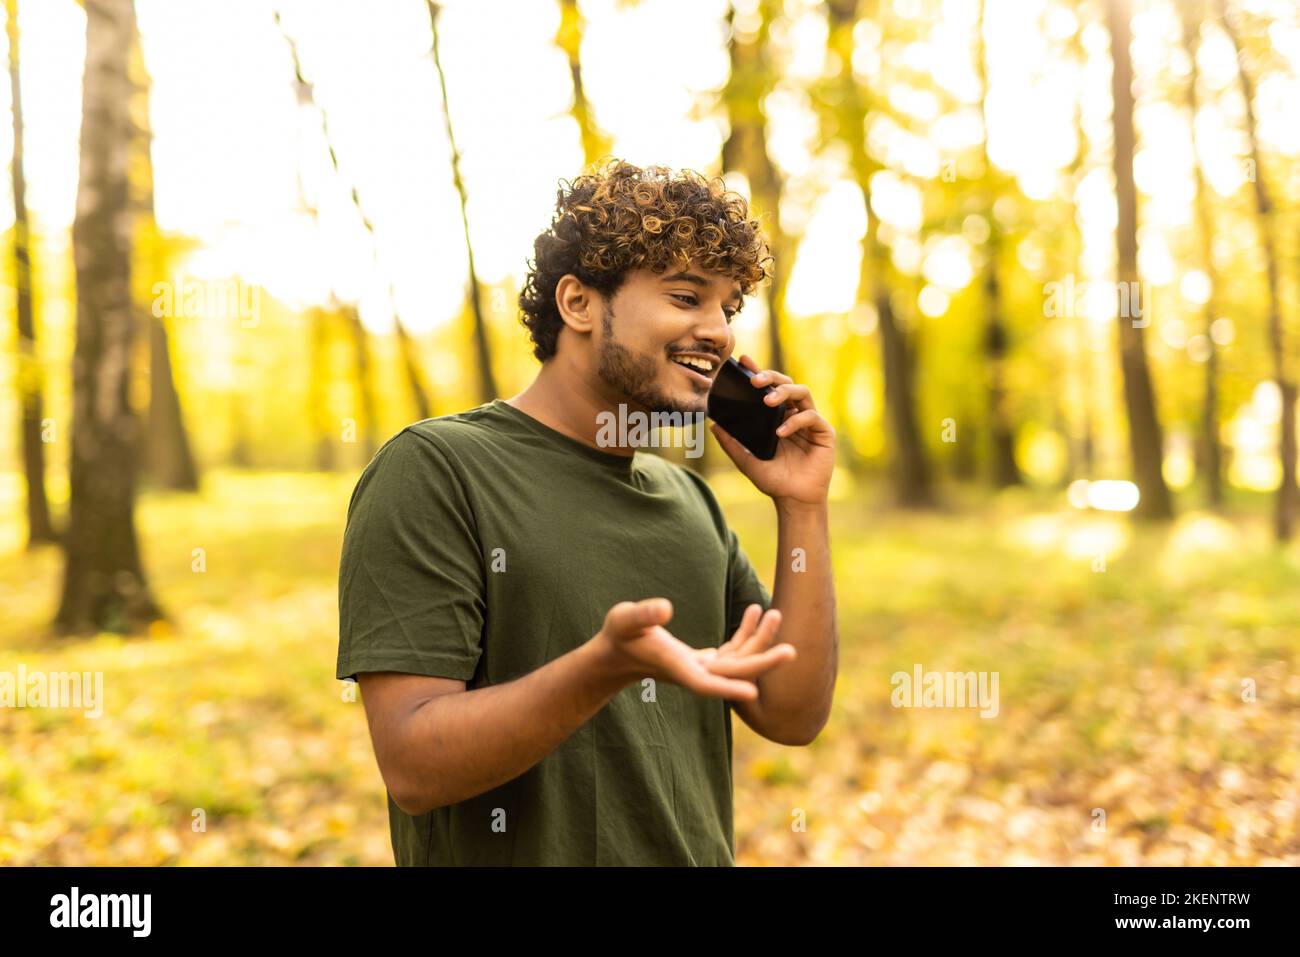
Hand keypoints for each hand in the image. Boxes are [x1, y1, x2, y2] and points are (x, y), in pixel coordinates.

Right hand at [591, 597, 794, 701]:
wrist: (615, 653)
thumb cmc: (619, 634)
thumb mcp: (625, 619)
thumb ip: (643, 614)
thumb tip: (665, 608)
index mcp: (678, 668)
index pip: (707, 684)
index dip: (729, 688)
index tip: (753, 691)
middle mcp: (694, 673)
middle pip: (734, 675)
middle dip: (762, 663)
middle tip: (792, 651)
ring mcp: (701, 669)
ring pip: (738, 662)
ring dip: (759, 642)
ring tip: (775, 614)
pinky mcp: (704, 661)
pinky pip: (733, 652)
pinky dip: (746, 635)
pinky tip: (755, 613)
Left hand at [710, 354, 834, 507]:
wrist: (794, 501)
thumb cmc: (774, 480)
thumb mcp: (747, 461)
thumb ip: (731, 443)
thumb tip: (713, 426)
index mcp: (778, 417)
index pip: (769, 388)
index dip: (759, 372)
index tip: (744, 361)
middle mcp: (795, 414)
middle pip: (786, 383)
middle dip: (771, 376)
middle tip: (755, 380)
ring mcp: (810, 422)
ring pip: (802, 392)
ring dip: (784, 392)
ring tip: (768, 400)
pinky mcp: (824, 432)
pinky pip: (811, 417)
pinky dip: (795, 421)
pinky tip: (781, 432)